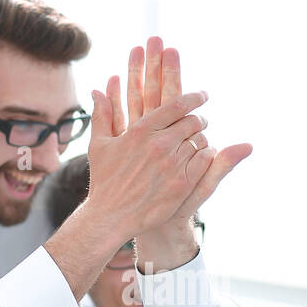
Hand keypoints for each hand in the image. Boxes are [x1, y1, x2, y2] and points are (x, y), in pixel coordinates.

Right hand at [84, 36, 249, 242]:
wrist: (111, 216)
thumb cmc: (104, 180)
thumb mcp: (98, 145)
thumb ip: (102, 114)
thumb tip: (97, 90)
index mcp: (141, 130)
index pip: (177, 105)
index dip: (194, 97)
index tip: (202, 96)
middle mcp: (159, 144)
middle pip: (192, 122)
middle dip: (199, 119)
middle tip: (201, 122)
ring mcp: (172, 165)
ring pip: (200, 141)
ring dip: (203, 139)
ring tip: (201, 141)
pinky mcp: (182, 184)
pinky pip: (204, 161)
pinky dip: (208, 155)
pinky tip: (205, 156)